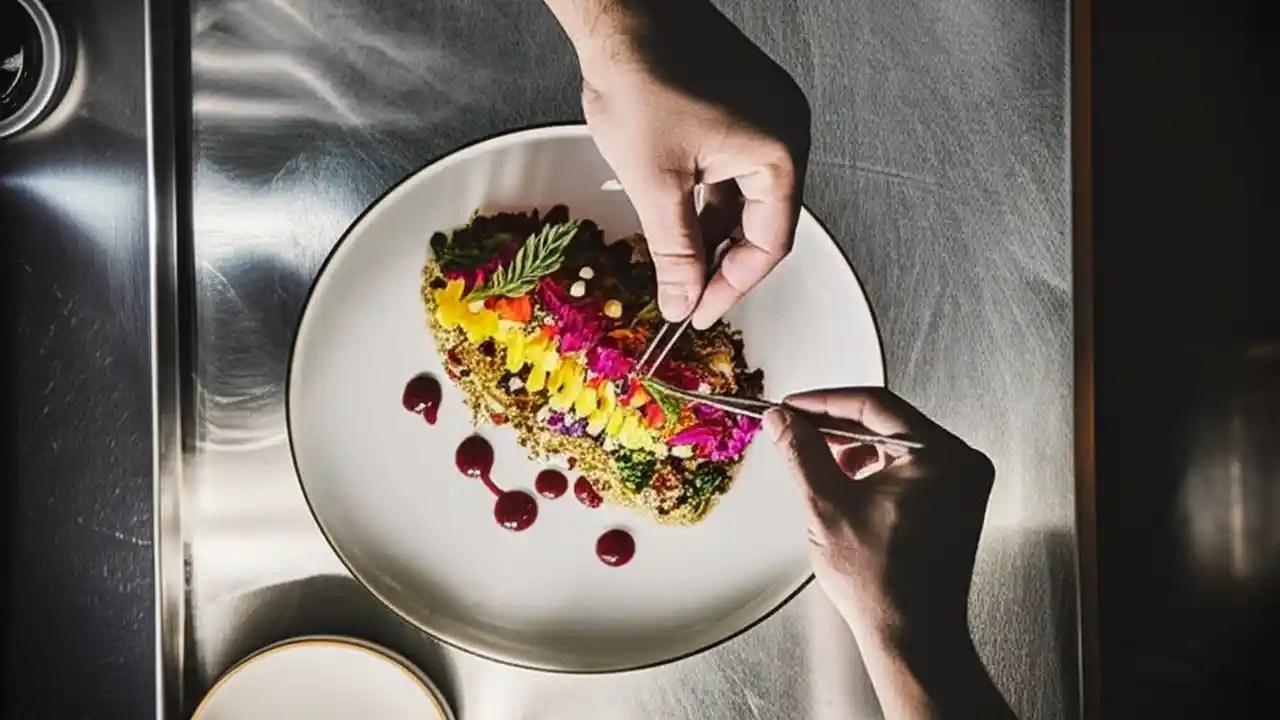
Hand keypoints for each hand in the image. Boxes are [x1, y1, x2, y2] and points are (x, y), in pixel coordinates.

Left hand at [545, 0, 810, 325]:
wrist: (622, 11)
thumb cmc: (642, 78)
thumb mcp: (656, 184)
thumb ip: (675, 251)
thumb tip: (683, 301)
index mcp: (778, 153)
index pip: (769, 243)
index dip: (732, 286)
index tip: (698, 312)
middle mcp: (783, 133)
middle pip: (761, 221)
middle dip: (720, 261)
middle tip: (685, 293)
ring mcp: (763, 116)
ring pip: (742, 196)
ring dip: (709, 230)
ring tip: (673, 259)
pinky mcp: (739, 105)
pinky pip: (731, 166)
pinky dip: (704, 196)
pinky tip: (675, 216)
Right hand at [764, 389, 1015, 719]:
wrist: (913, 636)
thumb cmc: (883, 585)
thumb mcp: (826, 506)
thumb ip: (801, 453)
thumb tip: (783, 420)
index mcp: (940, 455)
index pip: (874, 404)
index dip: (824, 402)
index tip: (793, 406)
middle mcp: (960, 463)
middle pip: (888, 421)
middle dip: (836, 425)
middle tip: (795, 428)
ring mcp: (961, 483)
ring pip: (896, 444)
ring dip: (852, 447)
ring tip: (815, 459)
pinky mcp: (953, 502)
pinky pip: (908, 467)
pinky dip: (873, 468)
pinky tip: (844, 481)